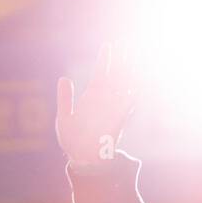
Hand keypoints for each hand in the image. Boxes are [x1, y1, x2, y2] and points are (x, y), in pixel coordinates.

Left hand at [56, 43, 135, 166]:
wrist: (81, 160)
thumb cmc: (72, 140)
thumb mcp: (64, 118)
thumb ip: (64, 99)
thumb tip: (64, 78)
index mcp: (91, 97)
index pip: (100, 73)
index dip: (105, 59)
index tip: (108, 45)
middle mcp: (105, 101)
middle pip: (116, 75)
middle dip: (122, 59)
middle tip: (127, 42)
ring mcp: (113, 109)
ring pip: (125, 86)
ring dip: (131, 71)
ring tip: (138, 55)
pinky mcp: (118, 120)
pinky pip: (128, 105)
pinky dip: (133, 93)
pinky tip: (137, 82)